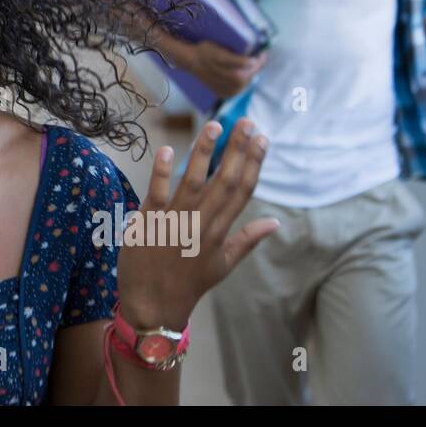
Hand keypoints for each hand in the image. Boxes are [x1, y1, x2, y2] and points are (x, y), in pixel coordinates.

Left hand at [116, 119, 279, 329]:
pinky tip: (168, 149)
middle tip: (247, 121)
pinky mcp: (149, 222)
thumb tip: (276, 222)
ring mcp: (175, 222)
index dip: (254, 163)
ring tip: (215, 126)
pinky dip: (162, 172)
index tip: (263, 138)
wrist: (153, 305)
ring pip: (194, 182)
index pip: (243, 191)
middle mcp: (202, 225)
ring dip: (204, 153)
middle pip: (225, 182)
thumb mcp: (223, 265)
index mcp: (221, 232)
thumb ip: (248, 239)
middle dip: (238, 150)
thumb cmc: (187, 283)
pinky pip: (157, 193)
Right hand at [181, 41, 266, 99]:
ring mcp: (229, 92)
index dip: (260, 60)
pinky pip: (238, 87)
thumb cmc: (205, 53)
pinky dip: (241, 80)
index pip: (254, 69)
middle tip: (257, 56)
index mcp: (235, 77)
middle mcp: (233, 87)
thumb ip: (238, 60)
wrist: (191, 61)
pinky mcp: (224, 94)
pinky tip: (240, 72)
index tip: (263, 52)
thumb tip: (252, 62)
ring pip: (246, 82)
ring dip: (249, 73)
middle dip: (256, 66)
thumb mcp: (220, 53)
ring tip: (249, 63)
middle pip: (251, 76)